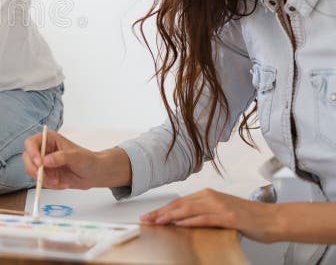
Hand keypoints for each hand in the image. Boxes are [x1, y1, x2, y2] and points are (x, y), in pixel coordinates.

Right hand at [22, 131, 130, 188]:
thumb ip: (60, 157)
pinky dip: (50, 185)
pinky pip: (41, 181)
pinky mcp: (46, 175)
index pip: (31, 142)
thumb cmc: (87, 160)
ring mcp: (44, 164)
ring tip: (58, 182)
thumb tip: (46, 161)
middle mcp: (44, 150)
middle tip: (43, 177)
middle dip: (34, 169)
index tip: (39, 163)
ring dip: (43, 179)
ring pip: (32, 171)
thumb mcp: (75, 156)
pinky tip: (63, 183)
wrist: (94, 174)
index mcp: (49, 140)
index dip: (32, 152)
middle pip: (27, 157)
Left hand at [140, 188, 278, 241]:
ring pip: (188, 210)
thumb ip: (204, 213)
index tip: (149, 215)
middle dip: (160, 212)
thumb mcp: (221, 211)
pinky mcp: (228, 217)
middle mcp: (211, 197)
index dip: (162, 209)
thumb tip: (185, 220)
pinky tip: (179, 224)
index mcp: (208, 195)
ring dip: (170, 216)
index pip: (179, 202)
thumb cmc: (249, 217)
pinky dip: (190, 221)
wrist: (272, 219)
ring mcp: (220, 206)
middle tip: (145, 219)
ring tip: (156, 221)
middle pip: (180, 204)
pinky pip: (205, 219)